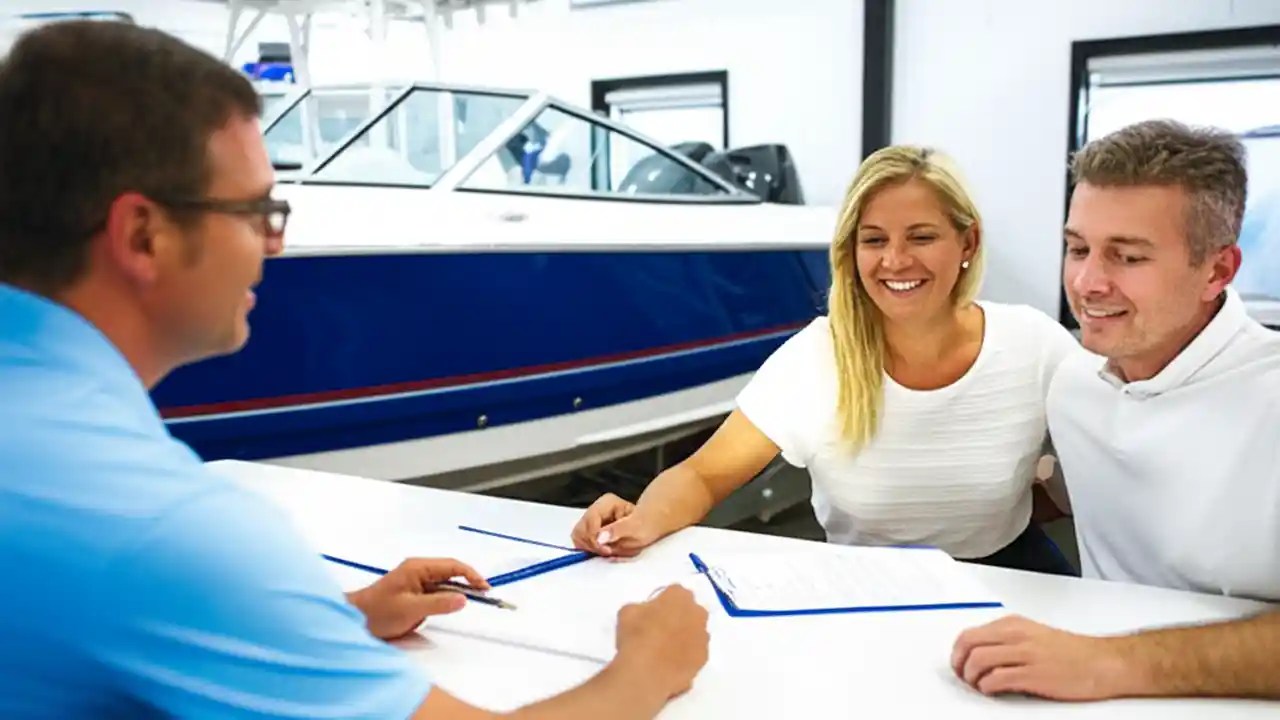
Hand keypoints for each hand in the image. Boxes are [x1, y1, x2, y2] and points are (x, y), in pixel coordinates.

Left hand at [347, 558, 488, 639]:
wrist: (354, 620)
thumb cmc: (378, 612)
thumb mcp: (411, 609)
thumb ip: (438, 604)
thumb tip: (463, 599)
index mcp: (418, 568)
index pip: (452, 566)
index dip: (471, 576)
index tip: (485, 588)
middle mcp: (418, 570)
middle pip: (450, 572)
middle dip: (468, 582)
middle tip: (485, 596)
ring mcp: (415, 581)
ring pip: (444, 583)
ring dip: (458, 591)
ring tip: (474, 600)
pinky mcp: (413, 593)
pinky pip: (436, 592)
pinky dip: (447, 598)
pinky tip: (453, 606)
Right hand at [570, 493, 660, 556]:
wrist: (646, 527)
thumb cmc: (643, 526)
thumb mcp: (635, 529)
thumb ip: (617, 531)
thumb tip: (599, 538)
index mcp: (606, 503)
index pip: (590, 520)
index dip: (595, 538)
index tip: (607, 550)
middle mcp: (595, 508)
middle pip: (580, 529)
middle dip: (592, 544)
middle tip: (609, 552)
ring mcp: (589, 519)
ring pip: (577, 536)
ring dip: (590, 548)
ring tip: (607, 550)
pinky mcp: (587, 529)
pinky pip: (580, 542)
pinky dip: (588, 549)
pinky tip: (602, 550)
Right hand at [613, 585, 709, 698]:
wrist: (646, 673)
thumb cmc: (636, 636)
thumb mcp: (627, 612)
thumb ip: (642, 607)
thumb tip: (646, 614)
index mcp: (679, 596)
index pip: (675, 592)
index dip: (663, 602)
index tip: (653, 613)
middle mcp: (698, 613)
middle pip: (690, 611)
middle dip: (679, 617)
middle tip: (661, 630)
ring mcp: (703, 637)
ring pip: (696, 632)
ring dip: (685, 637)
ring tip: (665, 651)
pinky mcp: (704, 659)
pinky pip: (695, 653)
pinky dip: (687, 656)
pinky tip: (671, 665)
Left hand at [951, 615, 1136, 700]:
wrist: (1104, 663)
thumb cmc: (1074, 652)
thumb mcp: (1035, 635)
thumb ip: (1009, 640)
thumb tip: (983, 654)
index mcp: (1014, 625)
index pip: (971, 633)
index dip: (958, 651)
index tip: (959, 663)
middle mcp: (1017, 635)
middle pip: (969, 644)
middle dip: (959, 663)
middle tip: (963, 676)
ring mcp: (1025, 654)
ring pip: (979, 661)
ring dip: (972, 677)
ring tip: (978, 686)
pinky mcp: (1033, 674)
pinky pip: (997, 679)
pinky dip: (987, 687)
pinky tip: (992, 691)